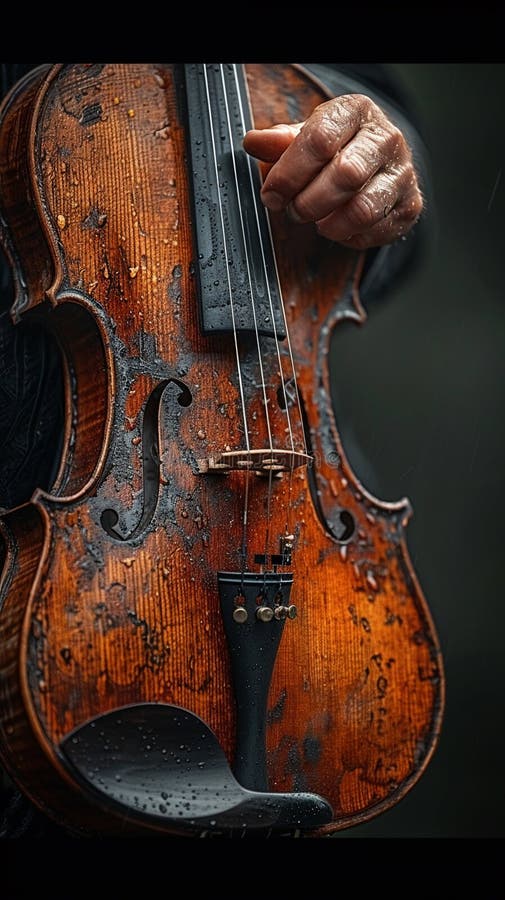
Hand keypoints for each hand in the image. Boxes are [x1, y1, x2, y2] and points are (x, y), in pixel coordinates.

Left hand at [243, 94, 422, 248]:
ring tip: (317, 222)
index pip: (321, 140)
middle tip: (293, 212)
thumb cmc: (337, 147)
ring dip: (329, 224)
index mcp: (356, 111)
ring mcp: (403, 173)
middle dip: (309, 202)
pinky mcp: (411, 205)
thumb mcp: (306, 137)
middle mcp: (386, 138)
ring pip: (363, 209)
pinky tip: (339, 228)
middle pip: (345, 175)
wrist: (378, 161)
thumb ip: (280, 142)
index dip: (289, 173)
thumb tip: (253, 142)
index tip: (271, 195)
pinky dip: (350, 237)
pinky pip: (376, 231)